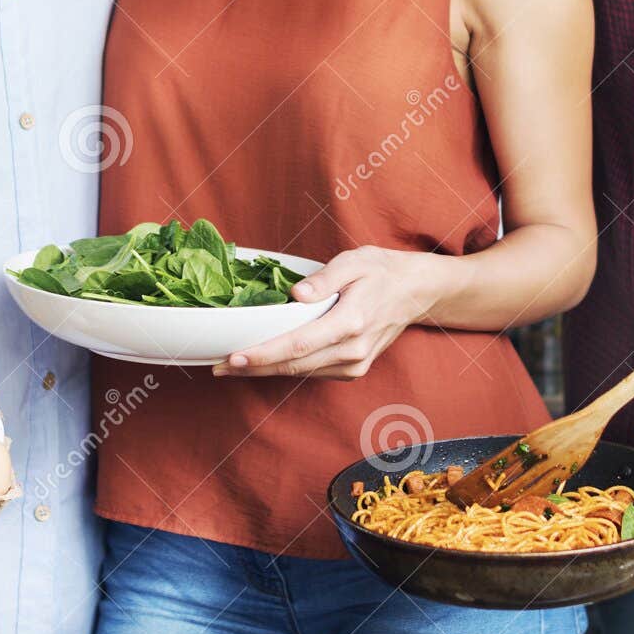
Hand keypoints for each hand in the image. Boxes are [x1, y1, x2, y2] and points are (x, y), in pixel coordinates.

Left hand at [214, 246, 435, 379]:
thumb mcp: (355, 261)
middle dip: (254, 368)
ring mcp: (354, 364)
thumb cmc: (382, 271)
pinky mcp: (353, 369)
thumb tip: (295, 295)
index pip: (299, 344)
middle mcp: (353, 350)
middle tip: (217, 366)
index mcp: (352, 321)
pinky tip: (265, 362)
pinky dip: (287, 368)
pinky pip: (313, 372)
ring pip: (301, 373)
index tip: (233, 358)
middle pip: (294, 366)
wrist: (415, 292)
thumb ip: (325, 278)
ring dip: (266, 370)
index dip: (264, 354)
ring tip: (233, 365)